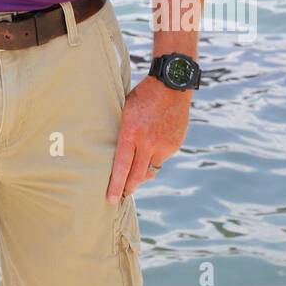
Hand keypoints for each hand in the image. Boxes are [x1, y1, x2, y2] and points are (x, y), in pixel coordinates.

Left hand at [105, 75, 191, 201]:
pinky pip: (161, 159)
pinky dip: (154, 159)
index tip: (110, 198)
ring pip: (150, 170)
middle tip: (121, 195)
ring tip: (133, 177)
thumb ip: (123, 135)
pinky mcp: (174, 145)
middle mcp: (148, 143)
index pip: (121, 167)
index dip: (115, 185)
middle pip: (137, 176)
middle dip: (128, 188)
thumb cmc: (142, 96)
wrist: (170, 86)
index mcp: (131, 133)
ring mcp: (163, 145)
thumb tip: (118, 157)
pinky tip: (150, 151)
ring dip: (142, 174)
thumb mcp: (125, 112)